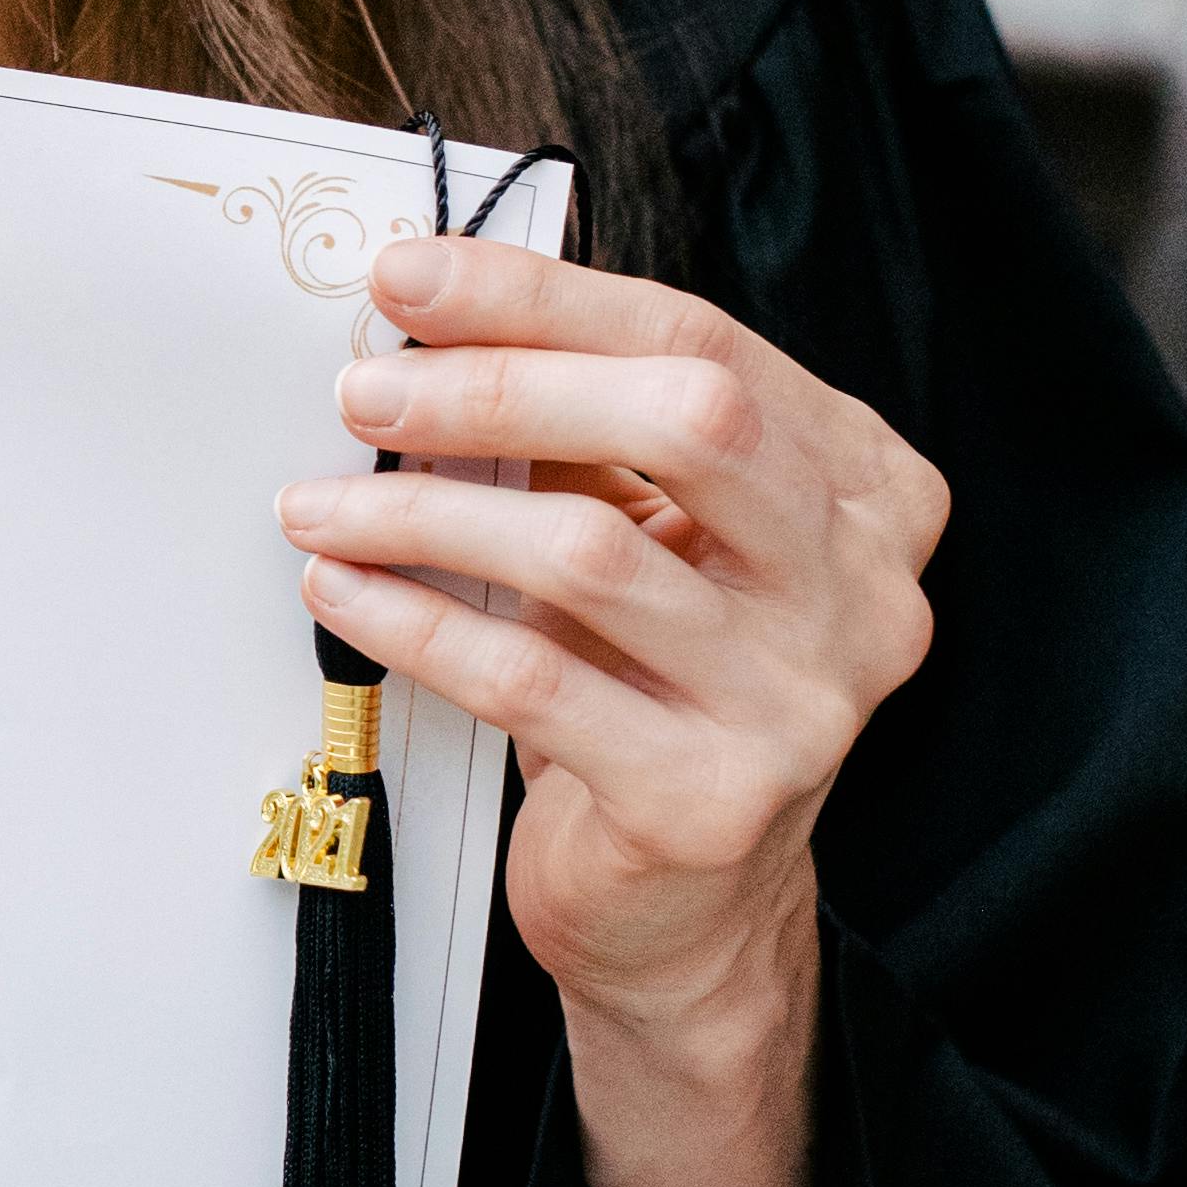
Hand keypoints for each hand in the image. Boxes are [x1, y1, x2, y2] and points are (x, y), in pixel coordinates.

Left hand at [281, 228, 946, 1120]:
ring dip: (422, 513)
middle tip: (364, 390)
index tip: (410, 276)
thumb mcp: (658, 535)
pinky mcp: (710, 800)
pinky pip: (530, 680)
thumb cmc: (658, 687)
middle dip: (499, 387)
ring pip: (588, 553)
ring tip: (323, 504)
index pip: (700, 344)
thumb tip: (431, 320)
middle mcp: (861, 589)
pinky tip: (344, 594)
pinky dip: (415, 622)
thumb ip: (588, 429)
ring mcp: (800, 700)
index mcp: (864, 489)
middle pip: (685, 422)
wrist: (689, 910)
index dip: (541, 297)